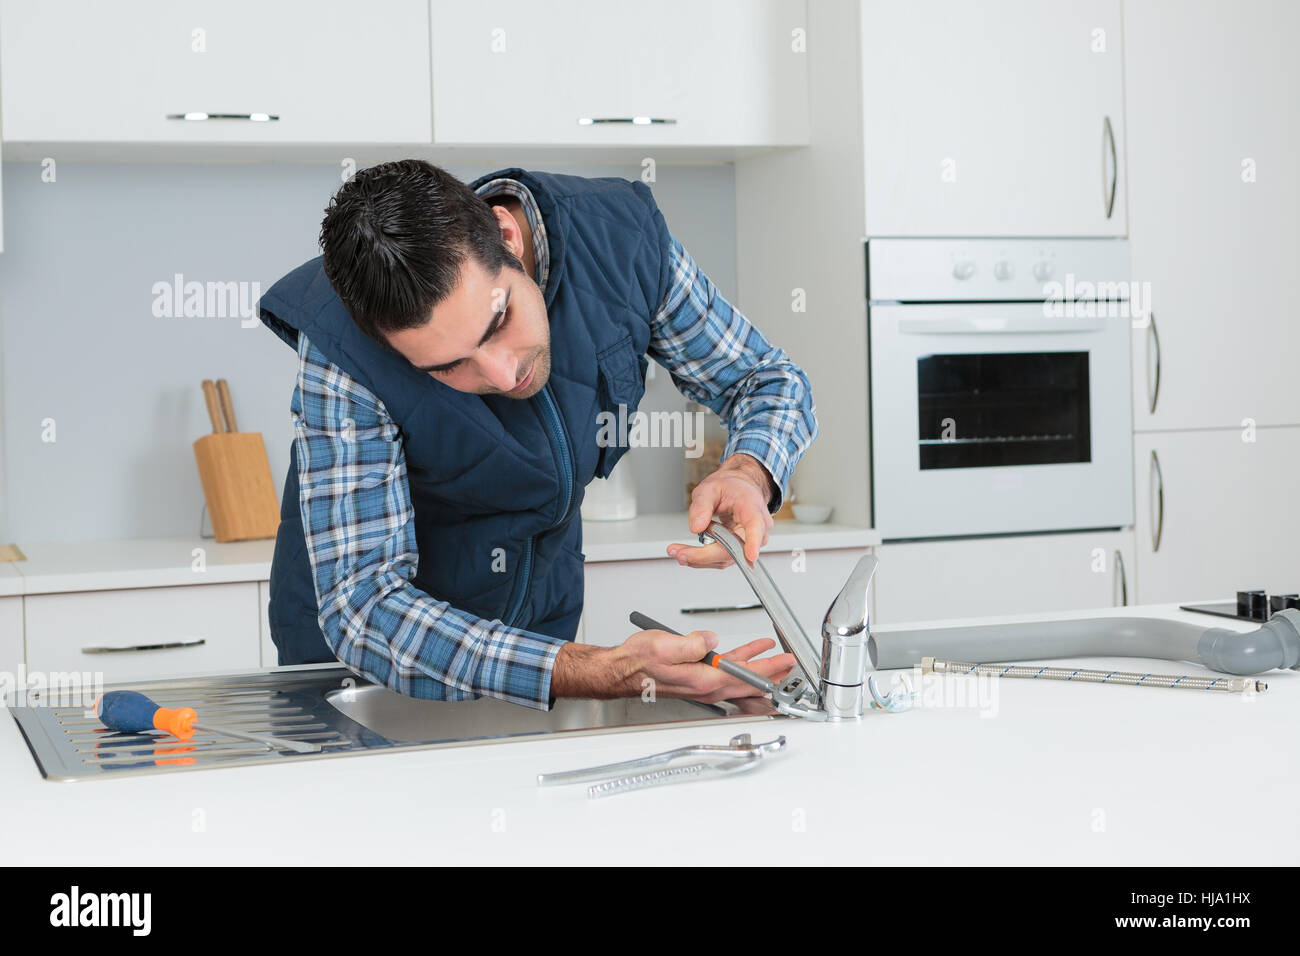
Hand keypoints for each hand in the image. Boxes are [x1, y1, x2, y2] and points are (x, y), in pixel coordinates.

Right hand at [611, 628, 795, 704]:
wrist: (622, 670)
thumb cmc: (638, 661)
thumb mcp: (664, 645)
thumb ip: (692, 643)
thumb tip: (712, 640)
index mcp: (703, 680)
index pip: (745, 676)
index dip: (770, 669)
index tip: (786, 663)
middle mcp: (706, 686)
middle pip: (749, 682)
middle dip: (774, 673)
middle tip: (793, 665)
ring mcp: (703, 683)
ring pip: (741, 677)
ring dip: (762, 667)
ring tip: (779, 657)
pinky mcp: (698, 676)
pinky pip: (728, 670)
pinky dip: (744, 660)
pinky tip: (752, 649)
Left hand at [667, 453, 775, 568]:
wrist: (739, 489)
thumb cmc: (730, 487)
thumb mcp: (710, 488)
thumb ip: (701, 506)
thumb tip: (696, 528)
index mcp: (752, 508)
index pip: (755, 527)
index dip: (753, 542)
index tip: (750, 555)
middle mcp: (757, 529)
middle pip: (735, 549)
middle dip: (705, 555)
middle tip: (680, 553)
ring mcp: (750, 542)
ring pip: (726, 558)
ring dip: (700, 558)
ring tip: (678, 551)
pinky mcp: (740, 550)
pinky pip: (722, 559)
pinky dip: (703, 557)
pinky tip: (688, 552)